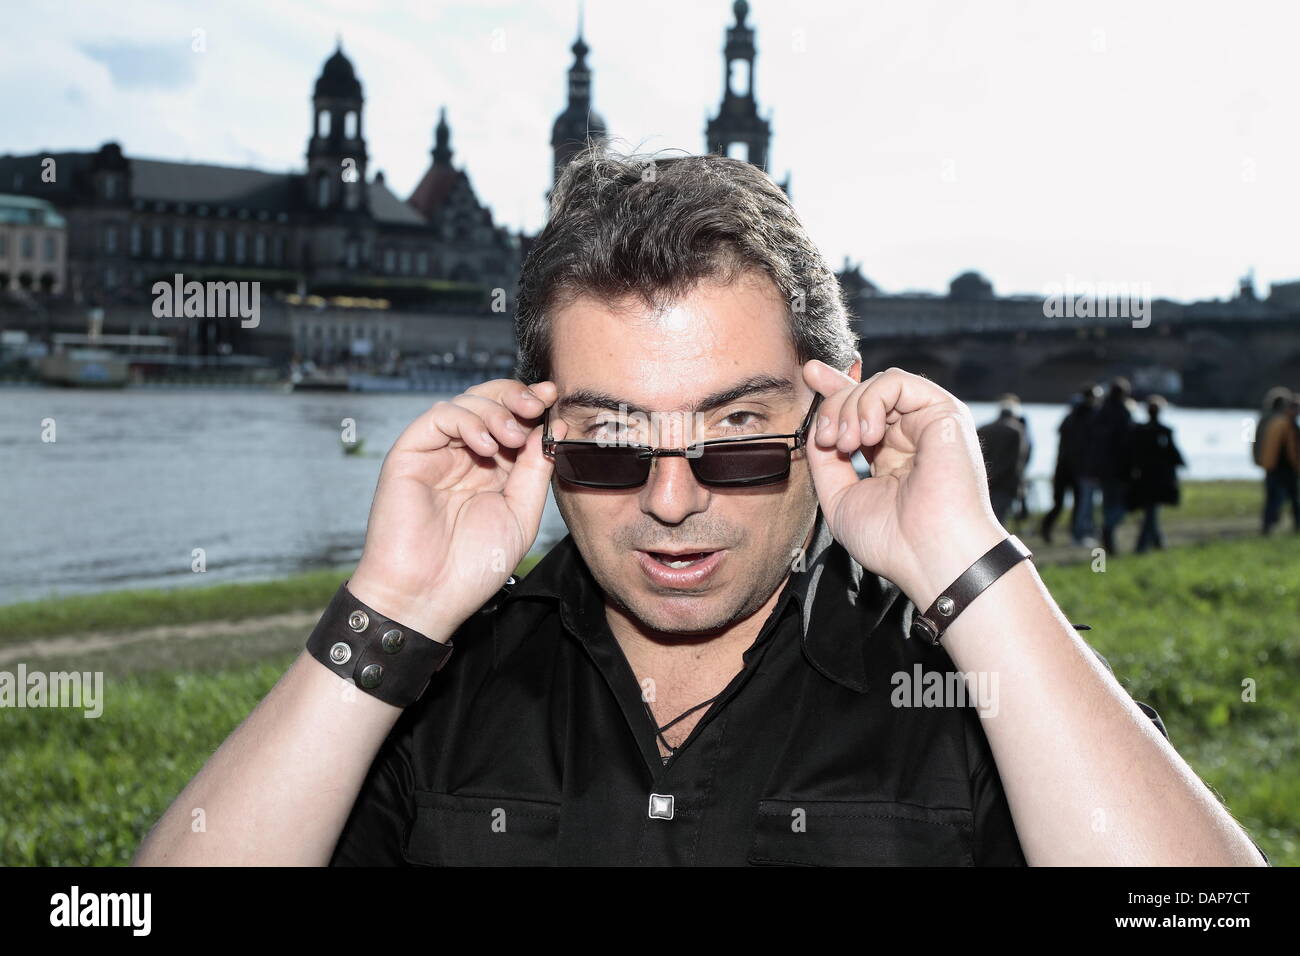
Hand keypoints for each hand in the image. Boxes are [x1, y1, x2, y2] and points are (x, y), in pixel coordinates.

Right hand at [347, 379, 568, 639]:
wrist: (428, 595)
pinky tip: (486, 446)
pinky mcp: (409, 453)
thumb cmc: (472, 566)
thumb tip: (553, 428)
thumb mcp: (521, 516)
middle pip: (490, 402)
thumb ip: (536, 471)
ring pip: (466, 403)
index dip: (534, 405)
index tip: (555, 398)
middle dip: (517, 396)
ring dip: (496, 410)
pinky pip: (439, 417)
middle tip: (539, 404)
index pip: (514, 421)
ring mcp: (436, 453)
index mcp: (492, 470)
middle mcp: (463, 456)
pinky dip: (467, 421)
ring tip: (514, 437)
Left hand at [801, 362, 1006, 608]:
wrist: (930, 555)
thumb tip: (818, 427)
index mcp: (891, 455)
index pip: (861, 411)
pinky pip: (897, 382)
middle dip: (834, 404)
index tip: (810, 376)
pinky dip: (871, 400)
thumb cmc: (892, 540)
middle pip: (865, 391)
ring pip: (877, 385)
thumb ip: (826, 461)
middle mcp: (911, 435)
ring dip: (849, 408)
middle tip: (828, 440)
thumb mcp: (840, 498)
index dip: (835, 389)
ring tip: (847, 445)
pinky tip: (868, 435)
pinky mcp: (944, 411)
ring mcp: (927, 422)